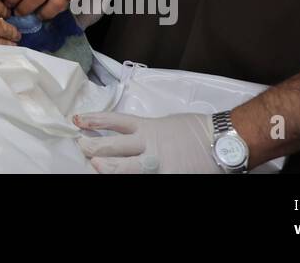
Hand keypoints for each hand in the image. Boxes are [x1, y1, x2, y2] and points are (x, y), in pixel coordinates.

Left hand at [73, 112, 220, 173]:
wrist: (222, 141)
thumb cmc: (196, 131)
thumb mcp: (167, 124)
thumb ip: (147, 130)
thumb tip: (128, 137)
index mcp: (148, 127)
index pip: (114, 121)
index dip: (94, 121)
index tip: (78, 120)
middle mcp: (148, 145)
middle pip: (113, 146)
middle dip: (93, 147)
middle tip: (80, 146)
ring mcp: (156, 163)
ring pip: (122, 165)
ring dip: (104, 165)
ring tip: (91, 165)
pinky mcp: (166, 175)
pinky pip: (141, 179)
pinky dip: (129, 179)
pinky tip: (110, 177)